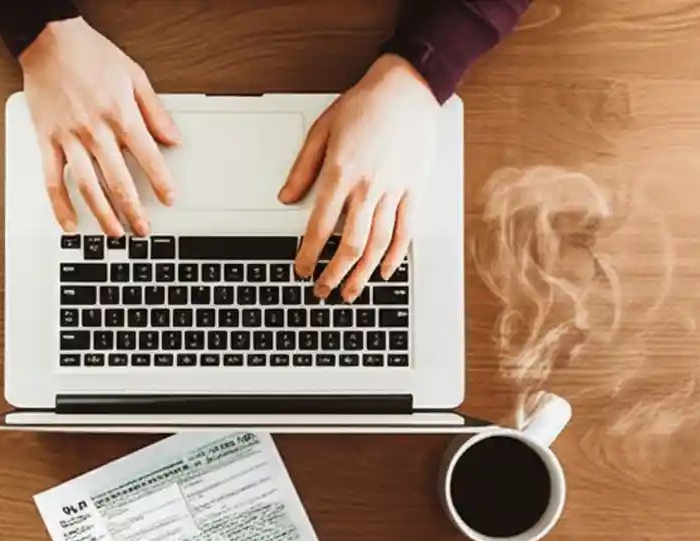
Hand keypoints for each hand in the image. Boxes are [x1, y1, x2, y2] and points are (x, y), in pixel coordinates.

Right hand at [20, 18, 179, 235]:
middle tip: (143, 229)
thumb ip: (155, 111)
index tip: (169, 199)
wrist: (49, 39)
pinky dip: (60, 205)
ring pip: (88, 186)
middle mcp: (95, 130)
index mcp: (120, 115)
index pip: (147, 157)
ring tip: (115, 232)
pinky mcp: (46, 140)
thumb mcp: (135, 76)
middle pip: (118, 180)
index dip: (160, 182)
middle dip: (133, 209)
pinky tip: (69, 223)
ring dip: (103, 214)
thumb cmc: (91, 54)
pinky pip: (52, 179)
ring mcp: (68, 137)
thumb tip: (173, 139)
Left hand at [280, 54, 438, 300]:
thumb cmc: (365, 104)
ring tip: (351, 292)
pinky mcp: (414, 189)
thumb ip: (302, 168)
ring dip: (362, 274)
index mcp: (341, 173)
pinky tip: (384, 271)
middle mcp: (368, 186)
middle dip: (334, 274)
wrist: (406, 88)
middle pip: (350, 244)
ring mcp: (394, 190)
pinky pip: (405, 230)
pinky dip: (395, 256)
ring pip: (378, 244)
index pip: (321, 227)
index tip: (301, 269)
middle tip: (323, 291)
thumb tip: (285, 197)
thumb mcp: (322, 130)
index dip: (309, 254)